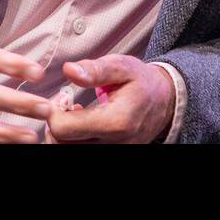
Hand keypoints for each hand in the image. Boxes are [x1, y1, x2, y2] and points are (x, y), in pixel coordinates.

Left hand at [43, 55, 174, 143]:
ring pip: (68, 149)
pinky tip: (80, 122)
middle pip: (61, 143)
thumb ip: (95, 69)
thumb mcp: (122, 66)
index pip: (64, 128)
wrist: (165, 102)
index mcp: (116, 122)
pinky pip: (80, 150)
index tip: (63, 95)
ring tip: (72, 112)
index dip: (54, 110)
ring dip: (63, 132)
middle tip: (64, 102)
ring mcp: (114, 151)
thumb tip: (69, 70)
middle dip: (55, 122)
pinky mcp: (112, 153)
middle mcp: (114, 144)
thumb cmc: (141, 82)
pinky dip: (73, 138)